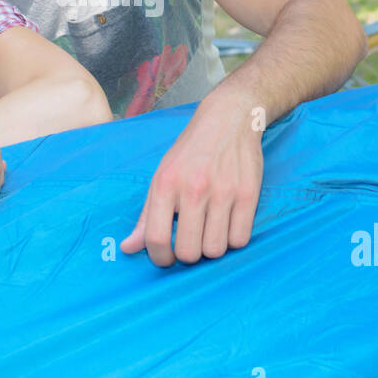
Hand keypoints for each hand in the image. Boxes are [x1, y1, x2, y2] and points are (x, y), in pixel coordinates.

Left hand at [121, 93, 264, 266]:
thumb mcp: (161, 176)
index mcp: (165, 184)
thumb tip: (129, 248)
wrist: (228, 119)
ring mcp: (223, 192)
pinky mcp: (249, 194)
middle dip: (189, 255)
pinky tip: (228, 223)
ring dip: (213, 247)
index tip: (166, 257)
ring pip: (216, 250)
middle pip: (189, 252)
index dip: (160, 258)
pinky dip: (234, 239)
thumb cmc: (191, 152)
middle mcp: (193, 188)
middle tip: (192, 241)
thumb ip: (146, 215)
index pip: (156, 238)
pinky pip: (240, 240)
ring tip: (211, 230)